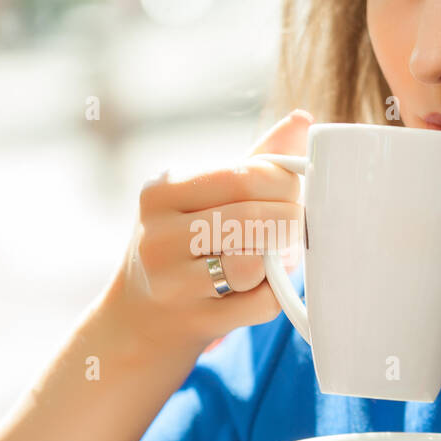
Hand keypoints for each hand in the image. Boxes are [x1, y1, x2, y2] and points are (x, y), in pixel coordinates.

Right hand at [102, 109, 312, 354]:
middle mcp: (157, 235)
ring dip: (277, 260)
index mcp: (161, 192)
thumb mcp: (201, 199)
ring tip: (271, 257)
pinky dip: (272, 295)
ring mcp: (171, 282)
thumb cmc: (181, 248)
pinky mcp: (193, 321)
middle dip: (288, 221)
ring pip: (253, 263)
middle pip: (252, 217)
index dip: (285, 184)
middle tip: (295, 227)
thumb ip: (253, 161)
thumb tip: (302, 119)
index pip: (244, 175)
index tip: (293, 195)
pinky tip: (258, 288)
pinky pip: (260, 303)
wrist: (138, 320)